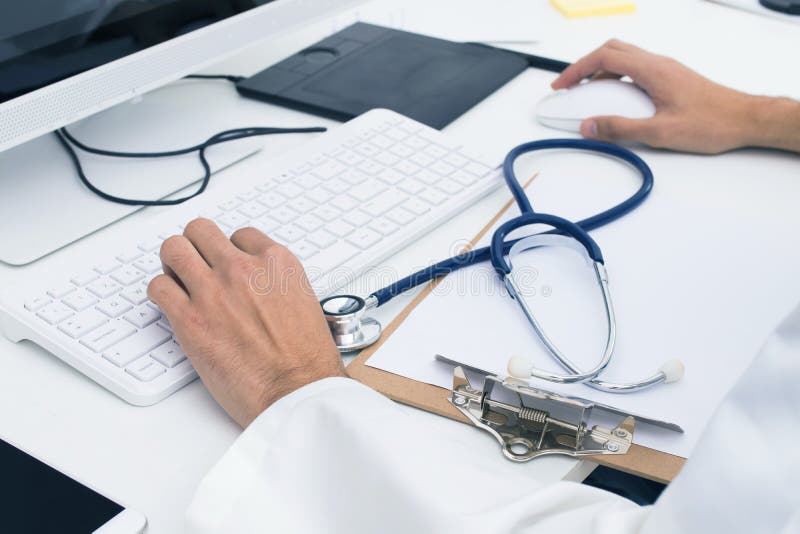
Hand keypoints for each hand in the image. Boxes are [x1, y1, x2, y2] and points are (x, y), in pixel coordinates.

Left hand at [147, 219, 345, 427]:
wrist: (297, 391)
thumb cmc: (307, 360)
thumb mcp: (305, 302)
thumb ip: (277, 284)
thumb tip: (260, 285)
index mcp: (276, 263)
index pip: (240, 235)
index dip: (231, 251)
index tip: (228, 266)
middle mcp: (243, 269)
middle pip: (201, 231)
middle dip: (196, 247)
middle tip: (196, 264)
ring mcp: (213, 291)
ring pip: (173, 249)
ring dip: (173, 263)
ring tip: (178, 279)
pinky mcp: (189, 319)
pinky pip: (158, 287)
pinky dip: (161, 292)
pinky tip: (172, 304)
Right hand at [551, 39, 756, 153]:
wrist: (744, 119)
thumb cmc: (711, 122)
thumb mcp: (659, 132)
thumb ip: (620, 129)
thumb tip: (590, 126)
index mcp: (652, 70)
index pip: (604, 58)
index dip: (576, 70)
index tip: (561, 86)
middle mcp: (657, 64)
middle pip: (611, 50)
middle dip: (583, 66)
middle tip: (568, 86)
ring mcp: (664, 69)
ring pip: (623, 58)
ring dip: (599, 71)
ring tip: (586, 94)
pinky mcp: (670, 78)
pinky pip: (635, 69)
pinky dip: (615, 79)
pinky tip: (614, 100)